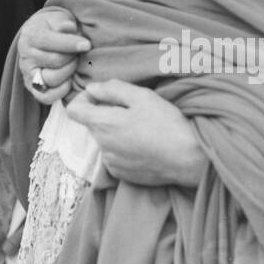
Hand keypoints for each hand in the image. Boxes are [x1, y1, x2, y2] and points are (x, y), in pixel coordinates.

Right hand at [17, 6, 90, 104]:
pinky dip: (61, 91)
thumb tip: (68, 28)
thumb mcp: (58, 19)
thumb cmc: (55, 27)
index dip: (69, 43)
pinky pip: (46, 97)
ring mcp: (28, 74)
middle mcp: (26, 56)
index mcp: (30, 35)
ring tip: (75, 64)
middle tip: (79, 54)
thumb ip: (63, 24)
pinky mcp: (33, 88)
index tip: (86, 44)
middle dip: (72, 57)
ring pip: (51, 79)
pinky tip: (70, 80)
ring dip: (69, 72)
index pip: (48, 41)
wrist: (44, 36)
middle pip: (54, 61)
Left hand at [65, 79, 206, 188]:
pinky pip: (114, 156)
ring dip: (115, 132)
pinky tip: (143, 145)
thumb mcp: (141, 96)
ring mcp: (111, 163)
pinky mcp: (122, 175)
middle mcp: (102, 146)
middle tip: (131, 110)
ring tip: (141, 129)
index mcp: (103, 124)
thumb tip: (92, 88)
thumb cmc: (166, 123)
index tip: (101, 96)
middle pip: (92, 124)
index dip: (84, 99)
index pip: (74, 110)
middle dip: (105, 114)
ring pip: (104, 140)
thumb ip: (112, 89)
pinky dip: (123, 148)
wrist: (189, 158)